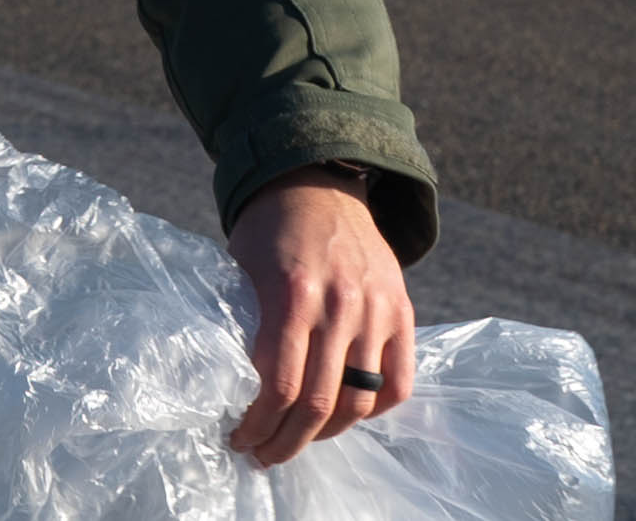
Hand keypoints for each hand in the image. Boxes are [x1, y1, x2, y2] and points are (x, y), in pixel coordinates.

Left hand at [225, 167, 413, 466]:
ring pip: (360, 401)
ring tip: (300, 439)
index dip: (258, 424)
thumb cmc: (267, 229)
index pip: (279, 384)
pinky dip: (374, 410)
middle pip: (320, 403)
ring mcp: (376, 308)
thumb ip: (246, 323)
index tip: (240, 438)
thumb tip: (234, 387)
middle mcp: (339, 304)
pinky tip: (347, 416)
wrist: (315, 181)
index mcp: (291, 294)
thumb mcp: (241, 269)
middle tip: (264, 454)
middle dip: (286, 441)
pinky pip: (398, 382)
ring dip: (327, 434)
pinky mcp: (402, 310)